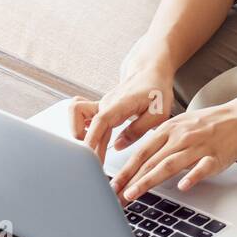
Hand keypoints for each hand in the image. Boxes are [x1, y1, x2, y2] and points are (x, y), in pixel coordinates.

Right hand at [68, 52, 175, 169]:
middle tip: (92, 164)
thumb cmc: (157, 90)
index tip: (86, 154)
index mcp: (121, 104)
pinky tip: (91, 142)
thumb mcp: (159, 113)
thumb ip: (138, 130)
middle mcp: (106, 104)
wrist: (150, 72)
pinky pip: (81, 116)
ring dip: (78, 133)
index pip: (100, 120)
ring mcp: (101, 106)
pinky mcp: (100, 110)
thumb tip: (117, 146)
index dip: (91, 137)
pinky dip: (81, 128)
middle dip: (84, 144)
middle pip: (83, 120)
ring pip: (77, 115)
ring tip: (91, 152)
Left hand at [108, 100, 236, 203]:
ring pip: (169, 165)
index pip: (142, 152)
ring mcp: (197, 147)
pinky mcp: (215, 156)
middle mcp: (180, 137)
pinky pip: (202, 168)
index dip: (125, 169)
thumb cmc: (209, 123)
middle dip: (130, 180)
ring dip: (149, 180)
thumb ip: (161, 140)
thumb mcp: (180, 124)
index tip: (112, 185)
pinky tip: (183, 187)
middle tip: (115, 196)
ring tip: (133, 194)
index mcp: (169, 129)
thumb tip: (141, 160)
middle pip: (151, 160)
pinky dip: (192, 177)